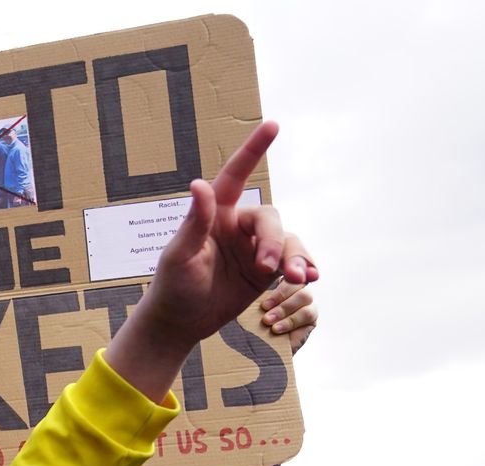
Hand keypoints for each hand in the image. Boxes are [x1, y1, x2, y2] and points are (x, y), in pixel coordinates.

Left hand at [110, 122, 318, 399]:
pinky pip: (293, 260)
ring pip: (287, 240)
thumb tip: (199, 184)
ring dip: (295, 257)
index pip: (236, 175)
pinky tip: (311, 278)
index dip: (254, 150)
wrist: (181, 321)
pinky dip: (304, 266)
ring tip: (298, 279)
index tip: (273, 125)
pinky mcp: (265, 270)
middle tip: (268, 268)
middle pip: (269, 219)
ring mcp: (254, 247)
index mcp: (215, 214)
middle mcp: (237, 226)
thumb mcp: (180, 255)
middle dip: (274, 241)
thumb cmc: (173, 285)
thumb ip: (195, 222)